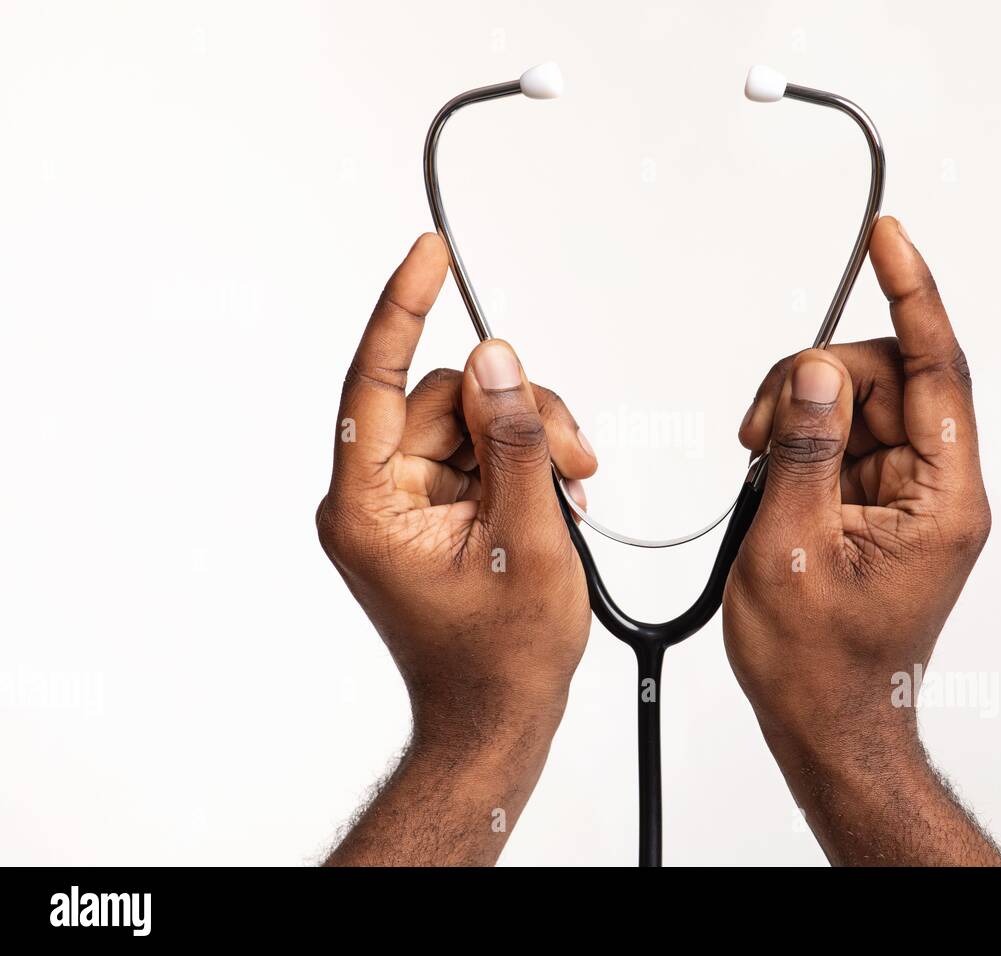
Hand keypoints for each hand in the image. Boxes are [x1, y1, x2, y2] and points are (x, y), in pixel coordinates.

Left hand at [316, 234, 596, 864]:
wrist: (497, 718)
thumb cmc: (502, 656)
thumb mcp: (528, 540)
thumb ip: (517, 443)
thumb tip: (497, 359)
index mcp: (368, 506)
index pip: (377, 382)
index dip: (402, 309)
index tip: (427, 251)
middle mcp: (374, 496)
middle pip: (446, 399)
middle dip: (520, 414)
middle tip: (579, 457)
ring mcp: (403, 504)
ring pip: (470, 420)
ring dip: (530, 440)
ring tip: (574, 487)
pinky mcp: (431, 511)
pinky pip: (478, 453)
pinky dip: (522, 463)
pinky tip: (556, 497)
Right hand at [723, 217, 1000, 864]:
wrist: (828, 722)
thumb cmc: (817, 663)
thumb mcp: (790, 548)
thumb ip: (806, 448)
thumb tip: (819, 372)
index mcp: (942, 500)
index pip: (938, 370)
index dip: (916, 294)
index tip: (890, 238)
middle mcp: (938, 490)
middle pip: (890, 377)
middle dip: (820, 379)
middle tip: (760, 428)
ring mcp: (909, 497)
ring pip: (862, 402)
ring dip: (804, 412)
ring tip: (760, 458)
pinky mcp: (881, 506)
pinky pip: (846, 439)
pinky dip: (804, 440)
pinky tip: (774, 471)